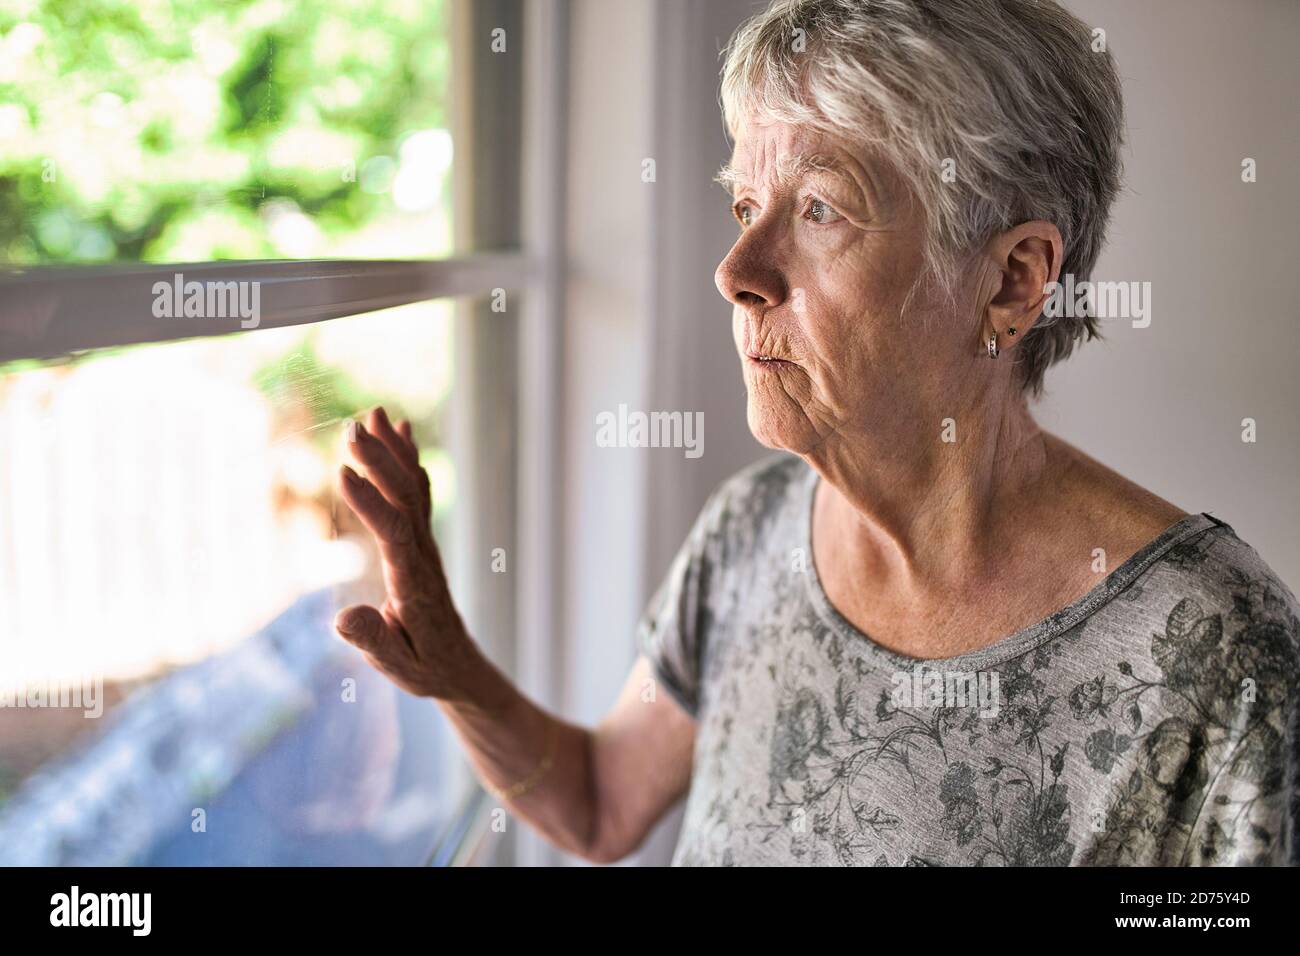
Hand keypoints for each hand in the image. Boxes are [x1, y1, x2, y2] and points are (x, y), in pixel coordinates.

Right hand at [334, 406, 478, 700]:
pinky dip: (408, 460)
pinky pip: (417, 493)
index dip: (370, 503)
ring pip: (412, 490)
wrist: (457, 665)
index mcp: (412, 583)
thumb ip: (373, 641)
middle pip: (404, 500)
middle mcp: (421, 556)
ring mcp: (424, 544)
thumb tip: (344, 619)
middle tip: (353, 427)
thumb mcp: (398, 666)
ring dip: (393, 451)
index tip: (343, 472)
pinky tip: (400, 433)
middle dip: (379, 462)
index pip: (393, 534)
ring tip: (373, 414)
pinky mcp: (420, 540)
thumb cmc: (424, 667)